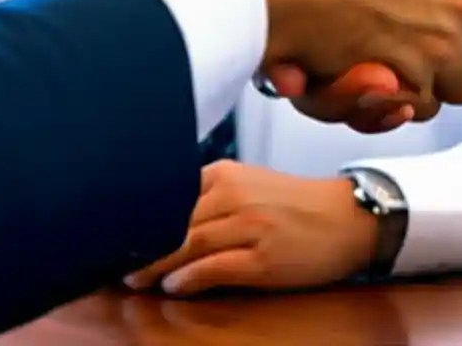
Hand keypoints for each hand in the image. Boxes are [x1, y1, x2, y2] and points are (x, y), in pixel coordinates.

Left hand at [123, 161, 376, 295]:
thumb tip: (158, 218)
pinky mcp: (263, 258)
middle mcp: (235, 195)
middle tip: (114, 264)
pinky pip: (214, 268)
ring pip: (187, 245)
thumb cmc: (295, 205)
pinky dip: (188, 278)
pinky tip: (173, 287)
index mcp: (226, 174)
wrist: (348, 219)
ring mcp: (250, 226)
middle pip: (172, 222)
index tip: (113, 234)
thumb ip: (208, 196)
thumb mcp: (249, 185)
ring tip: (135, 279)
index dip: (138, 218)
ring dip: (155, 266)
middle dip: (140, 247)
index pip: (168, 195)